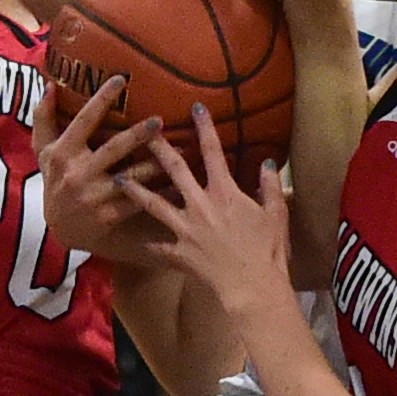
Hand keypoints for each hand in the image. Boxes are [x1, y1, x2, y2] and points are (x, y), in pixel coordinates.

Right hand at [32, 77, 170, 262]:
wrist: (60, 229)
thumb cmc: (57, 181)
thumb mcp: (45, 152)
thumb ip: (44, 119)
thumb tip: (50, 84)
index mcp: (63, 152)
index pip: (84, 120)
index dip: (102, 99)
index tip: (121, 79)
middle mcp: (77, 173)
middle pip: (113, 149)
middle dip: (137, 135)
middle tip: (160, 121)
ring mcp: (93, 196)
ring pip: (131, 177)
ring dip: (157, 165)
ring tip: (181, 152)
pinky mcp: (108, 216)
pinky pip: (139, 202)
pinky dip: (160, 194)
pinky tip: (180, 185)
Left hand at [119, 102, 290, 313]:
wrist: (251, 287)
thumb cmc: (268, 250)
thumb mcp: (277, 214)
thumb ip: (270, 186)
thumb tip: (267, 162)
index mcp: (225, 192)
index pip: (212, 151)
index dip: (204, 127)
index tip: (195, 108)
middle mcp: (200, 204)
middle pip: (174, 170)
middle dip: (158, 148)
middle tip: (142, 132)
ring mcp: (185, 228)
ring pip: (154, 204)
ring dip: (136, 190)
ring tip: (119, 178)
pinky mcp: (179, 252)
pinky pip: (159, 247)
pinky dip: (150, 244)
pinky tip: (139, 241)